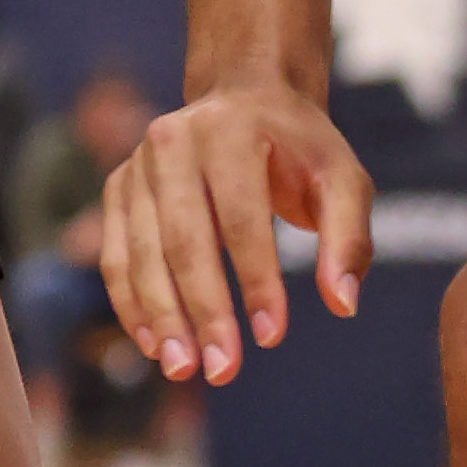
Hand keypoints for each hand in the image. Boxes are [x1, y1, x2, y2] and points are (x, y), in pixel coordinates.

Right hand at [102, 77, 371, 385]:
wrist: (247, 95)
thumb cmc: (301, 148)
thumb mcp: (342, 179)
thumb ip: (348, 237)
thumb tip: (342, 304)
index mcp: (230, 130)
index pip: (241, 218)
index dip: (255, 280)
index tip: (272, 336)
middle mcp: (173, 141)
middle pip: (183, 240)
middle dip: (202, 310)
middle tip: (222, 370)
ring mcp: (137, 164)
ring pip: (142, 252)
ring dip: (161, 317)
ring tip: (183, 369)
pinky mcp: (118, 187)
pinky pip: (118, 254)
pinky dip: (131, 302)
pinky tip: (153, 344)